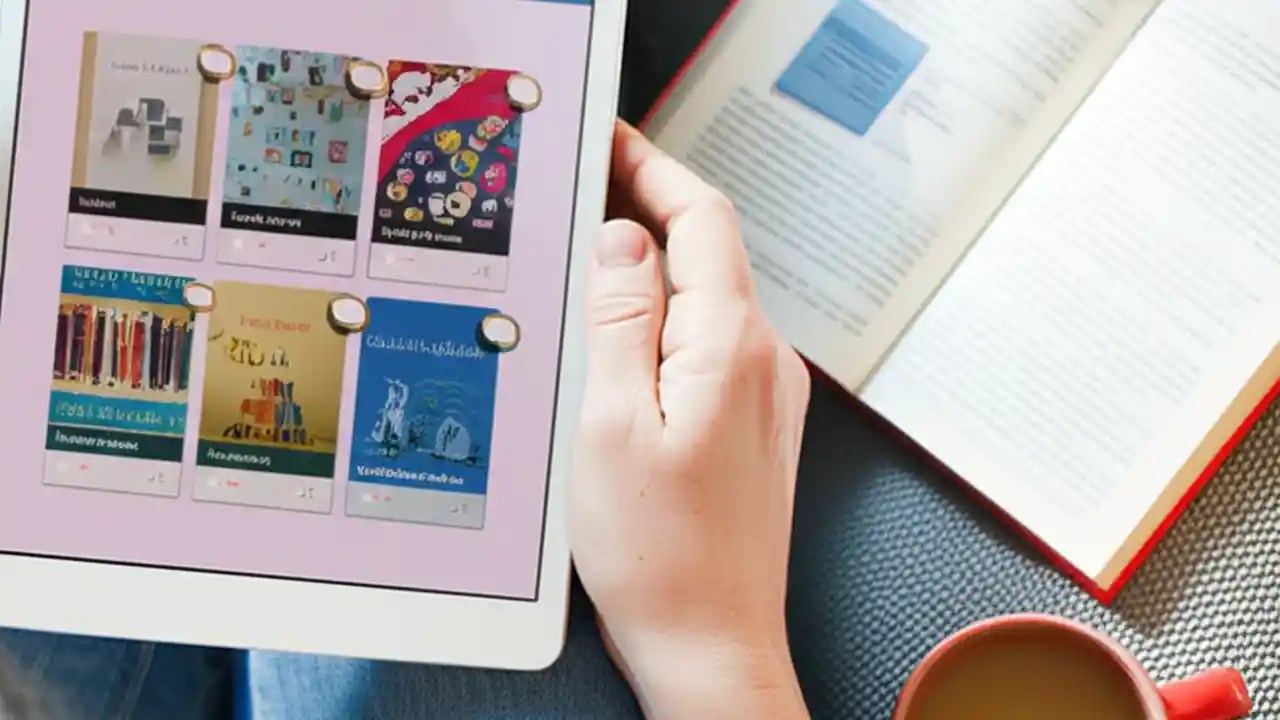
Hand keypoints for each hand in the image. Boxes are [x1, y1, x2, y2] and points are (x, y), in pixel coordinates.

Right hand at [571, 121, 811, 718]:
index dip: (654, 167)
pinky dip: (664, 323)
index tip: (612, 142)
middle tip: (581, 195)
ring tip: (587, 269)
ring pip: (705, 299)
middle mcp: (762, 361)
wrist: (710, 643)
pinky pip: (708, 345)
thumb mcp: (610, 423)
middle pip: (707, 252)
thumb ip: (620, 319)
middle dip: (646, 212)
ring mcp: (764, 394)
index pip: (702, 217)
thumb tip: (622, 240)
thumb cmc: (660, 554)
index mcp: (730, 346)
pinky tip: (621, 344)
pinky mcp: (752, 425)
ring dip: (652, 272)